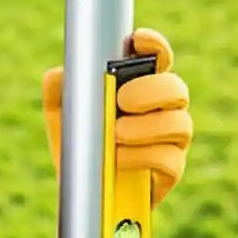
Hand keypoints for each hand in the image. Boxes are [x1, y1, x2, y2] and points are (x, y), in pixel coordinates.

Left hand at [41, 27, 193, 207]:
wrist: (83, 197)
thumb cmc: (80, 149)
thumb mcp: (63, 119)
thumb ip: (60, 94)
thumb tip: (59, 74)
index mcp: (142, 89)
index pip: (158, 59)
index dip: (154, 45)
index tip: (138, 40)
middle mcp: (163, 111)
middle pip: (176, 88)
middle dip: (151, 90)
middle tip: (123, 100)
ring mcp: (171, 142)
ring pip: (179, 123)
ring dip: (146, 126)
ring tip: (116, 134)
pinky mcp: (171, 172)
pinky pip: (170, 159)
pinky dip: (143, 156)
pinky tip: (118, 158)